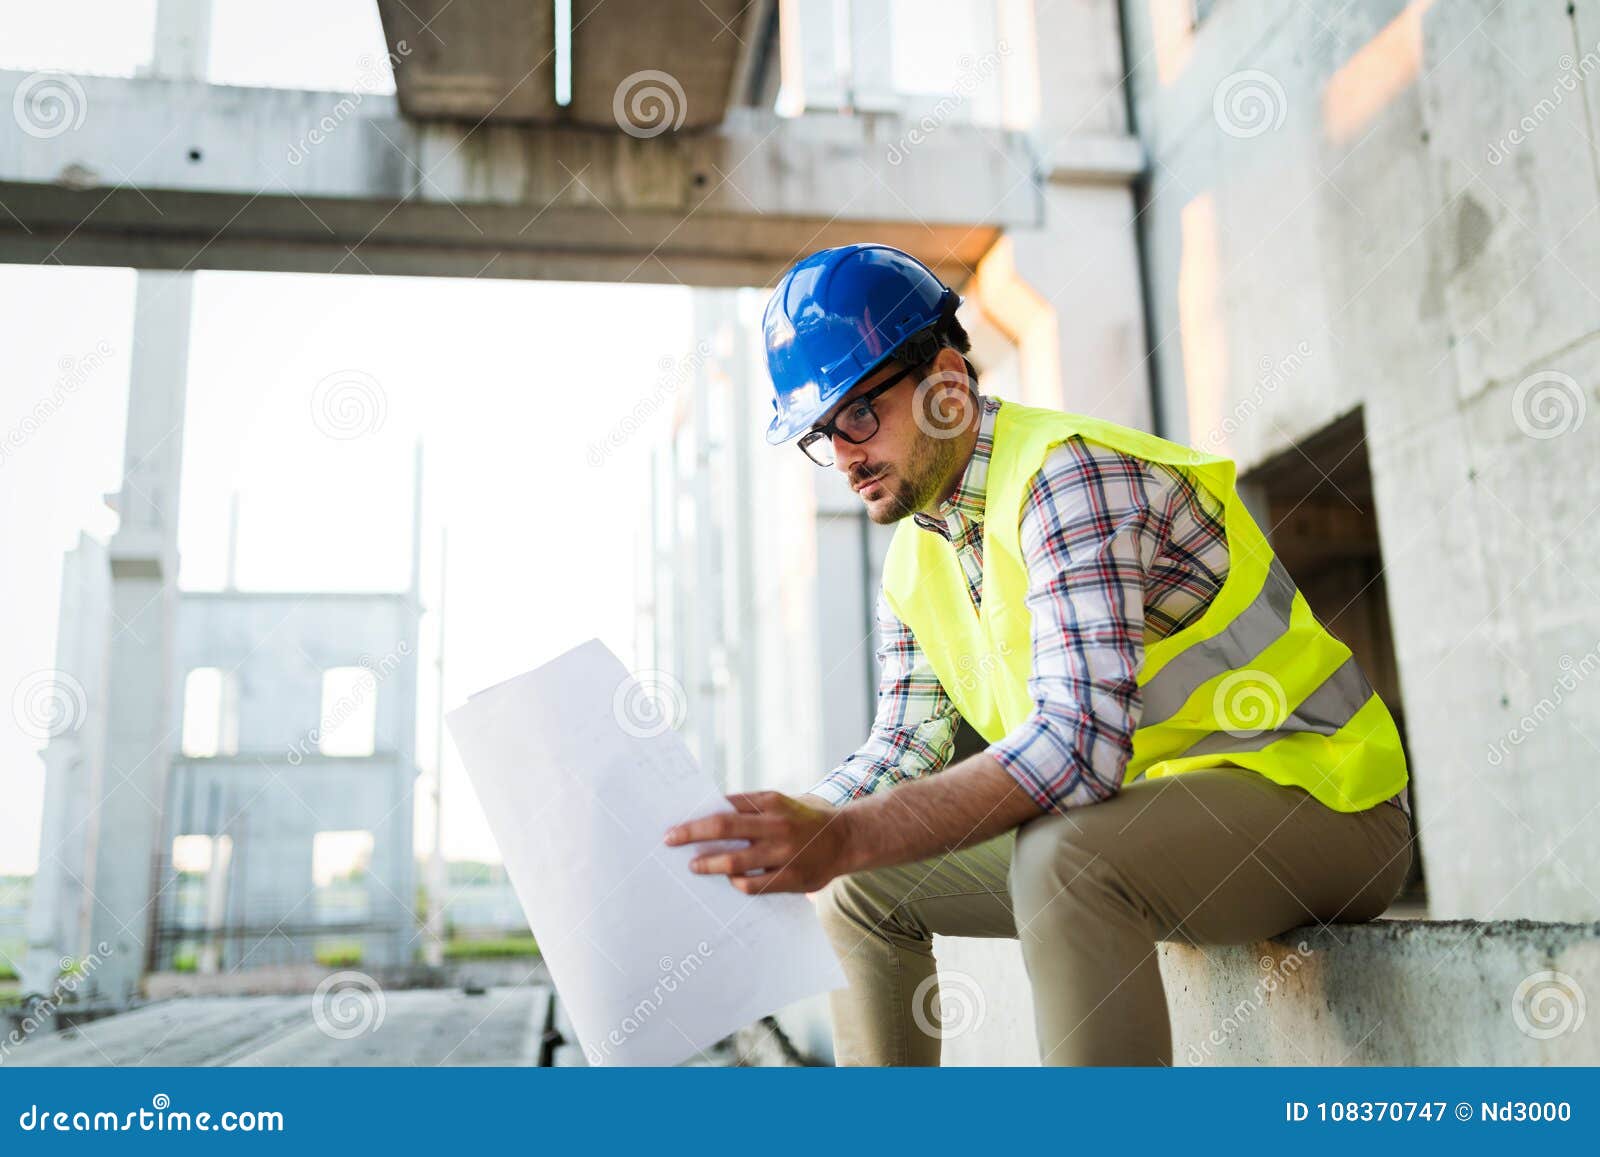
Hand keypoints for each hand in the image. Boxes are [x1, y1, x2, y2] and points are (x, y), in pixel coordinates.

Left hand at [664, 791, 855, 893]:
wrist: (844, 839)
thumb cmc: (800, 821)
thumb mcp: (777, 804)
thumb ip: (747, 808)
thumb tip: (706, 813)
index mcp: (770, 801)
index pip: (725, 806)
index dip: (697, 817)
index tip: (674, 825)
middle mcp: (776, 824)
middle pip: (723, 826)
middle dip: (692, 834)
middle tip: (670, 840)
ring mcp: (784, 853)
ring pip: (734, 861)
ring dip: (708, 864)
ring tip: (695, 866)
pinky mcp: (791, 878)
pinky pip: (753, 885)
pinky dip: (736, 883)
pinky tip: (730, 880)